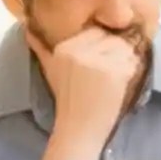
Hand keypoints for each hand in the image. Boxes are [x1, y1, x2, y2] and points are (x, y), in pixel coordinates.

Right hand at [29, 27, 139, 142]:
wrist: (78, 128)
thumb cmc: (67, 101)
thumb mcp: (51, 70)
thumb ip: (41, 48)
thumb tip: (28, 30)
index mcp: (64, 47)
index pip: (95, 31)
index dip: (104, 46)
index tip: (101, 64)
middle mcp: (78, 51)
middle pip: (111, 38)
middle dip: (116, 52)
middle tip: (111, 72)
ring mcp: (96, 61)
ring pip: (125, 48)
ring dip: (126, 61)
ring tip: (116, 78)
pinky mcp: (113, 73)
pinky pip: (132, 62)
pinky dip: (131, 71)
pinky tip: (121, 84)